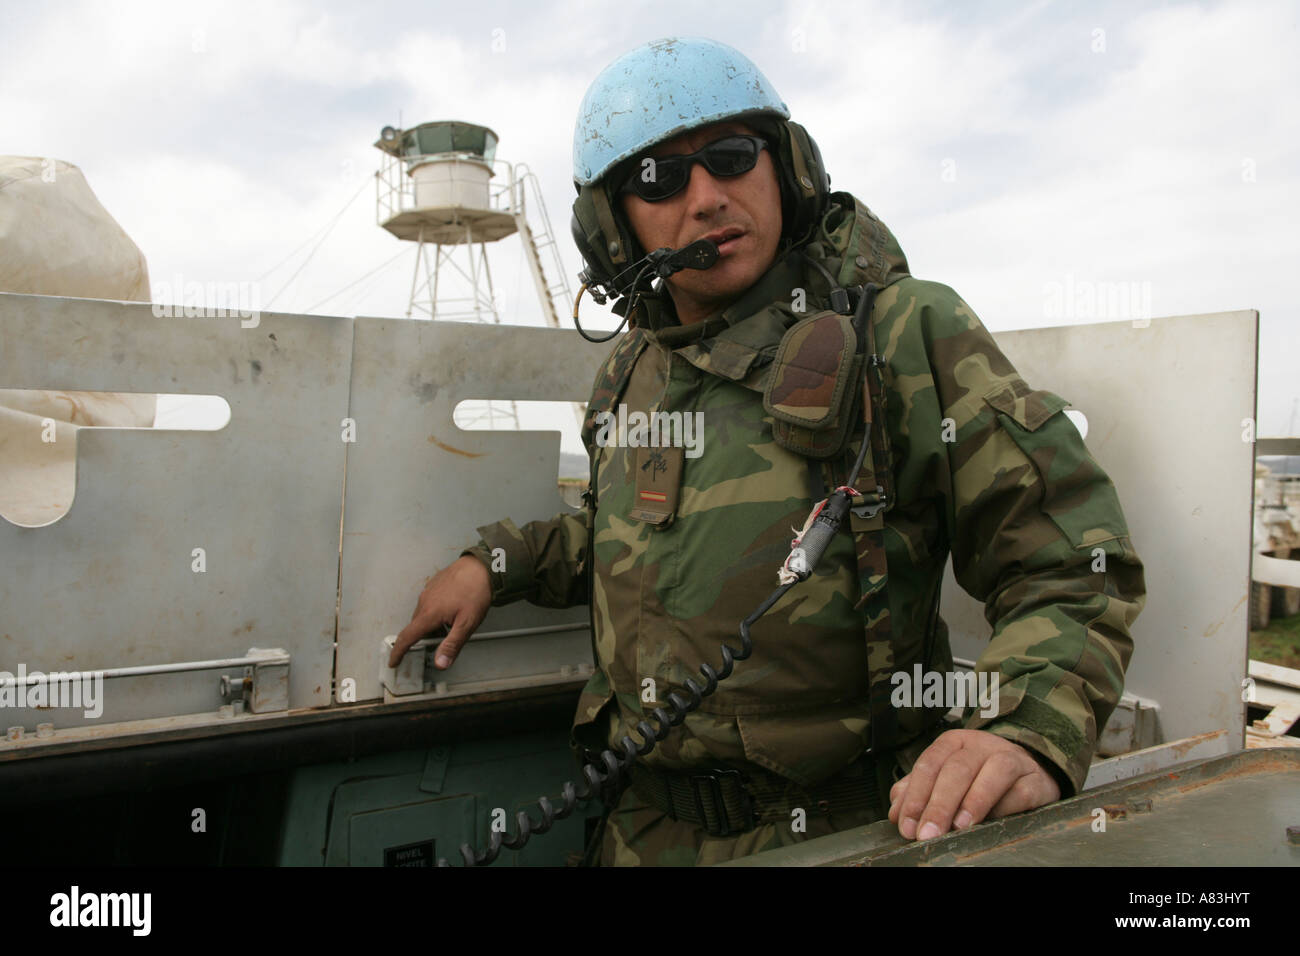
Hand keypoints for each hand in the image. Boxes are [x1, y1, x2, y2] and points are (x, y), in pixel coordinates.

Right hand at [388, 556, 491, 668]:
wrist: (481, 567)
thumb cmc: (476, 591)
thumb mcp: (467, 624)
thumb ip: (452, 645)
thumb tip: (441, 663)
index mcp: (429, 614)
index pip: (406, 637)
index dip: (398, 652)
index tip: (393, 661)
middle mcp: (424, 602)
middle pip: (416, 628)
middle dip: (424, 639)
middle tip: (440, 643)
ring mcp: (428, 592)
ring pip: (423, 616)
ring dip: (431, 626)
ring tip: (452, 625)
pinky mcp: (433, 586)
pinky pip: (428, 605)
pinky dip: (435, 613)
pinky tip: (452, 611)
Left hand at [887, 729, 1060, 840]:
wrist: (1028, 770)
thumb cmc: (978, 776)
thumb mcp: (945, 778)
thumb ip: (918, 791)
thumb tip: (897, 812)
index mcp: (953, 743)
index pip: (929, 765)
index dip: (915, 796)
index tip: (907, 825)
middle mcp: (980, 745)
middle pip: (956, 769)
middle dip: (939, 804)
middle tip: (928, 833)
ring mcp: (1010, 758)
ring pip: (992, 773)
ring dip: (974, 801)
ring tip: (959, 826)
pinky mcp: (1034, 779)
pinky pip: (1020, 792)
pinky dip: (1006, 807)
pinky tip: (993, 822)